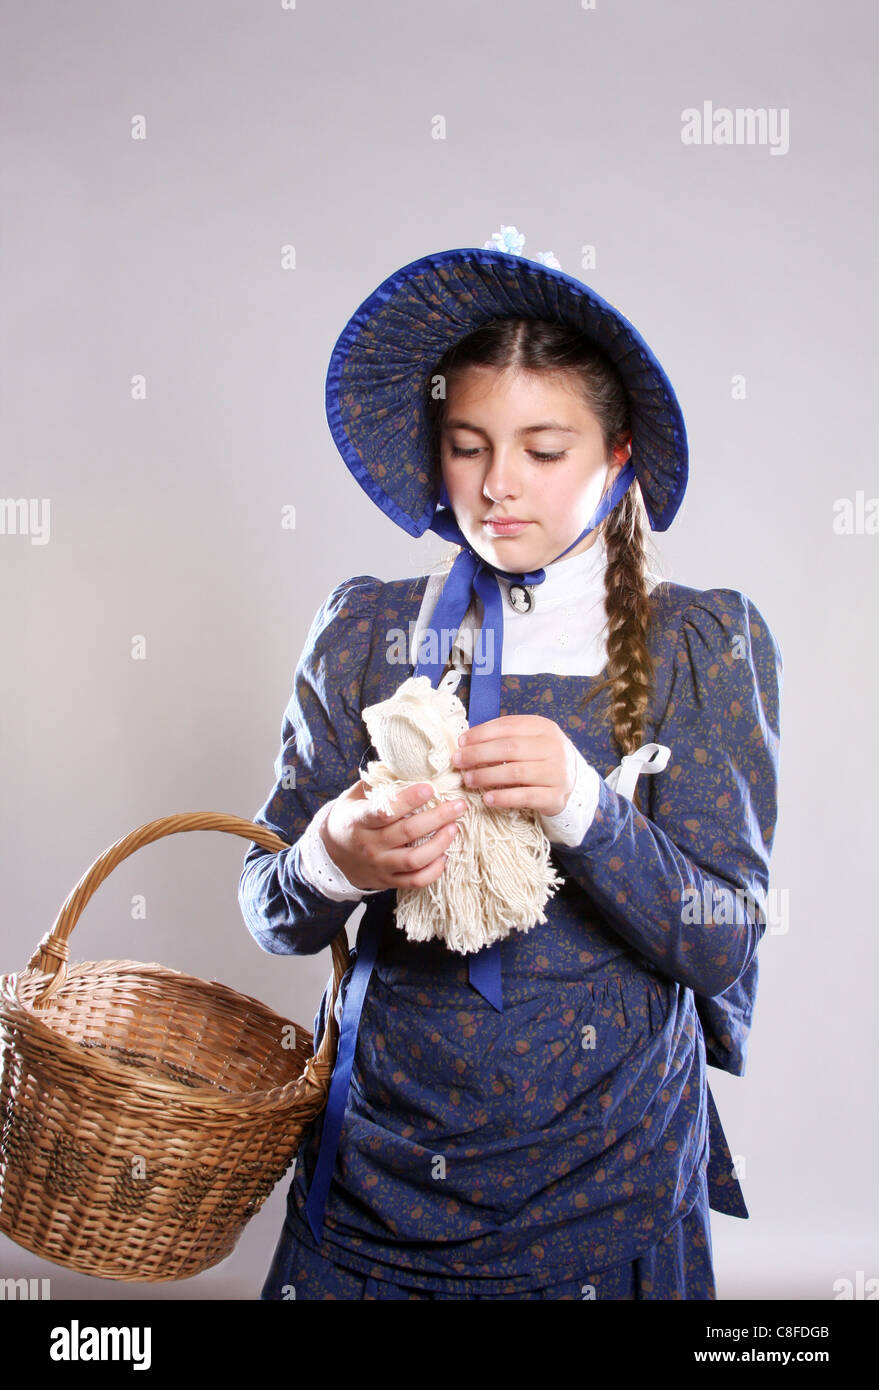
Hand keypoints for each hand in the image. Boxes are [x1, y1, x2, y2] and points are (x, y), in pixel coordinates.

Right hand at [319, 779, 468, 891]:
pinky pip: (414, 881)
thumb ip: (377, 783)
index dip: (408, 800)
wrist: (331, 855)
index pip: (385, 811)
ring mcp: (379, 865)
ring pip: (414, 860)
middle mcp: (369, 845)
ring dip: (439, 844)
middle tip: (459, 805)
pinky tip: (445, 856)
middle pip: (407, 832)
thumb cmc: (350, 819)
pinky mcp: (388, 881)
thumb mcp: (353, 797)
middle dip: (437, 817)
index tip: (430, 787)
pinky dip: (433, 871)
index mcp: (359, 820)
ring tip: (454, 828)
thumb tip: (404, 761)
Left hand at [450, 715, 576, 816]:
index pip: (508, 726)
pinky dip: (503, 798)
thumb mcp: (529, 739)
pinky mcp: (555, 796)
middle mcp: (553, 747)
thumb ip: (503, 736)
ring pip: (515, 772)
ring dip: (486, 776)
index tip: (461, 742)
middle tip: (458, 761)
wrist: (573, 782)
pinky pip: (525, 797)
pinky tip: (487, 798)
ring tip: (468, 780)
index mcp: (544, 728)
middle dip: (478, 754)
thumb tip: (467, 740)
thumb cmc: (541, 758)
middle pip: (509, 748)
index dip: (481, 734)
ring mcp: (556, 773)